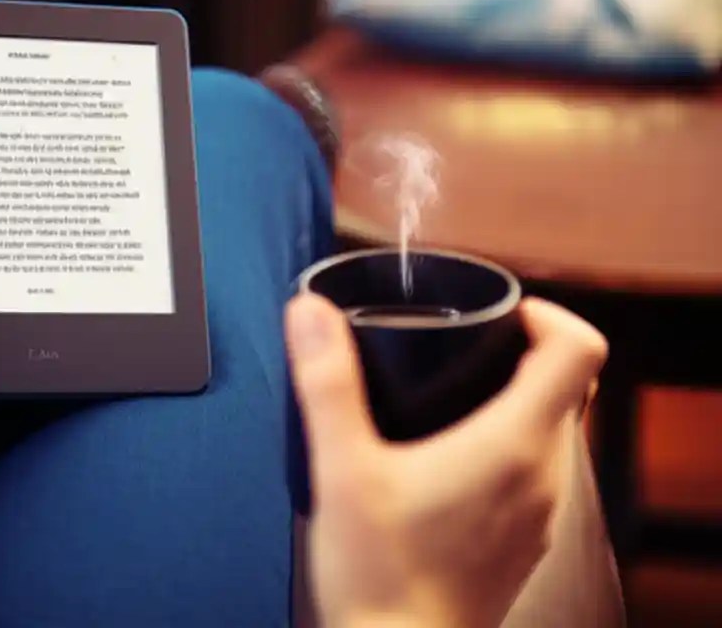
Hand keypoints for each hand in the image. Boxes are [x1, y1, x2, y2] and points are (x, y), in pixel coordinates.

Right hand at [285, 294, 606, 627]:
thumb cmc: (381, 579)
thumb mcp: (341, 467)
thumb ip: (327, 383)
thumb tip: (312, 314)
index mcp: (513, 444)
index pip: (580, 350)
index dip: (547, 313)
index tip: (503, 313)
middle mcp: (543, 477)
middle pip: (567, 388)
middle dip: (523, 355)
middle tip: (466, 349)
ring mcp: (538, 515)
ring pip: (554, 434)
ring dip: (517, 404)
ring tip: (452, 400)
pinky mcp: (522, 543)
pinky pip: (535, 476)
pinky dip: (508, 451)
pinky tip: (448, 463)